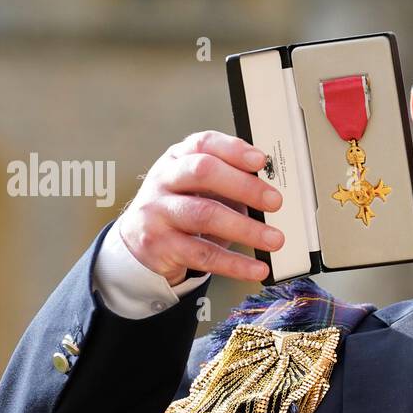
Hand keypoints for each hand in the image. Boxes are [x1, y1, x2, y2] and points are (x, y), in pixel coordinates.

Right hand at [117, 130, 284, 284]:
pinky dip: (234, 264)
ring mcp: (157, 212)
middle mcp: (164, 180)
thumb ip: (228, 181)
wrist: (137, 238)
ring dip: (245, 229)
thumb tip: (269, 192)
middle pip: (202, 172)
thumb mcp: (196, 185)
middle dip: (244, 186)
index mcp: (177, 159)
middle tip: (275, 202)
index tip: (260, 161)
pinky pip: (202, 254)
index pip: (203, 144)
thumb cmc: (178, 206)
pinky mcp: (159, 245)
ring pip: (204, 215)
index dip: (233, 150)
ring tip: (273, 239)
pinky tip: (256, 268)